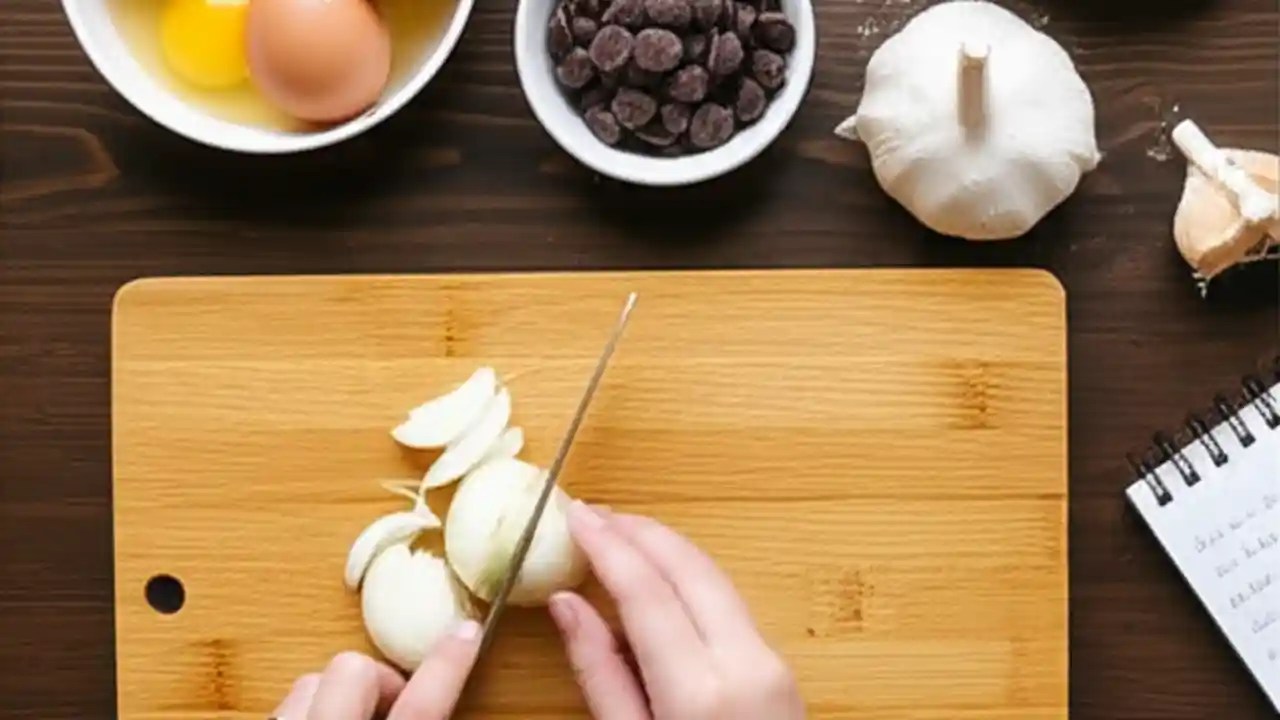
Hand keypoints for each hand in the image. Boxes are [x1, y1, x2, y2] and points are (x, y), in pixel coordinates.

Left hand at [271, 620, 481, 719]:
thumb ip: (430, 718)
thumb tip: (449, 699)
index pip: (423, 704)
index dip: (449, 665)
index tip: (467, 631)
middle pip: (352, 669)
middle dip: (374, 678)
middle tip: (390, 705)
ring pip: (307, 684)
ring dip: (332, 695)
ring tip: (348, 718)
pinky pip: (282, 710)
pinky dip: (304, 712)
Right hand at [550, 502, 804, 719]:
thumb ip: (601, 674)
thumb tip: (567, 604)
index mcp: (701, 689)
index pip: (647, 590)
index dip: (608, 545)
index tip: (576, 514)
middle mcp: (746, 662)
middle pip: (689, 567)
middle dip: (639, 531)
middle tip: (592, 513)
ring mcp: (772, 662)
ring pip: (713, 577)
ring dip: (664, 548)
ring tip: (617, 534)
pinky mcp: (781, 668)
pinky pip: (728, 602)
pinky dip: (689, 576)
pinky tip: (657, 574)